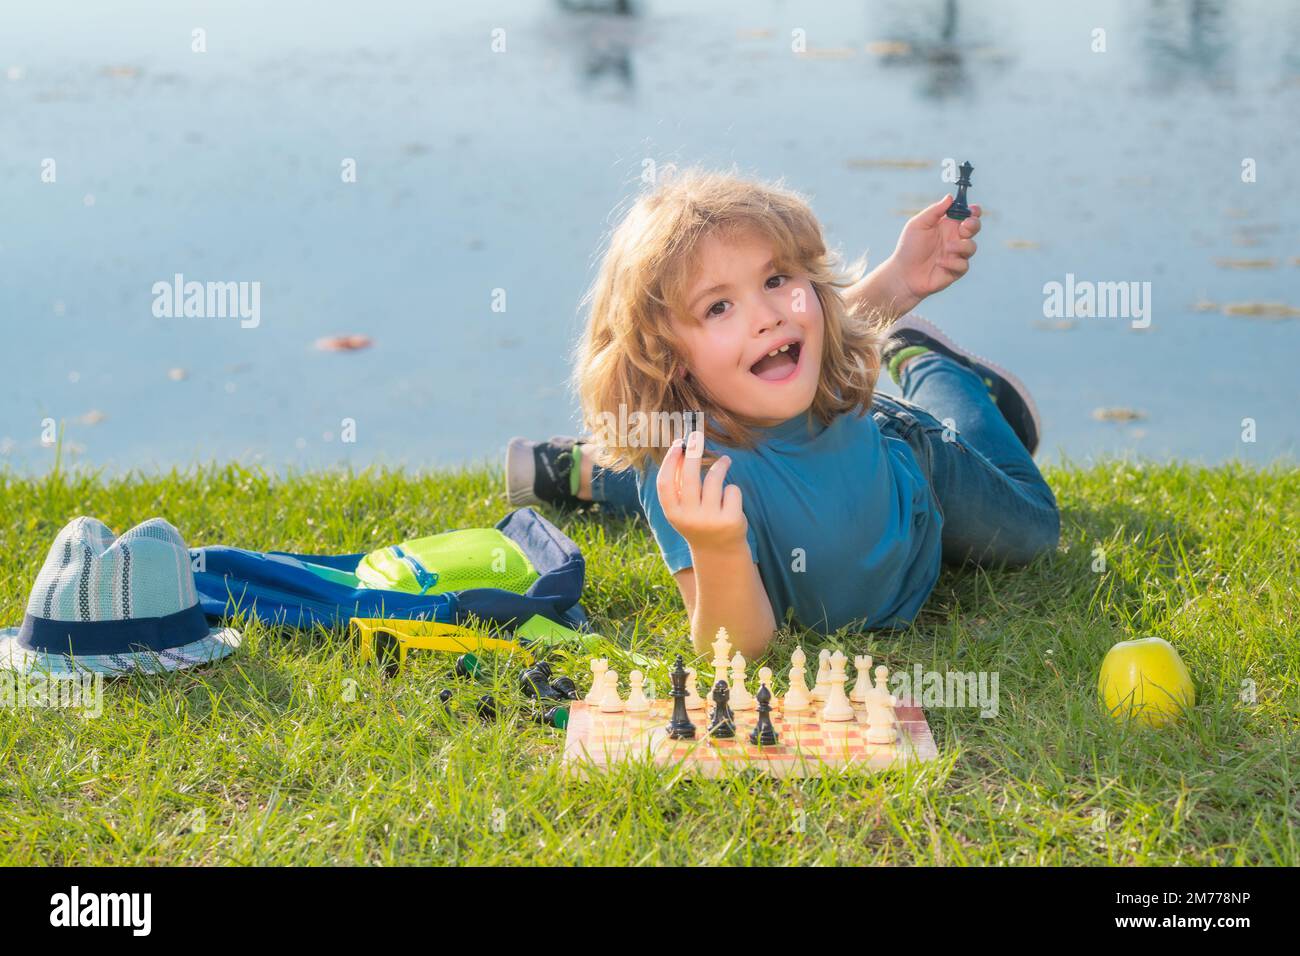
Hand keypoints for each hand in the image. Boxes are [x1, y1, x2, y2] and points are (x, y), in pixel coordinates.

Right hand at [655, 433, 746, 550]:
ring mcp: (711, 520)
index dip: (670, 461)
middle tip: (698, 436)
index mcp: (673, 514)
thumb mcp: (684, 508)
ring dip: (721, 465)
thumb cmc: (698, 520)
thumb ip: (680, 484)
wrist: (719, 552)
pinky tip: (730, 498)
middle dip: (694, 451)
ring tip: (725, 461)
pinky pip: (732, 490)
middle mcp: (690, 518)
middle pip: (690, 476)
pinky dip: (732, 489)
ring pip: (715, 479)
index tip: (678, 444)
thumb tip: (682, 449)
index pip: (665, 483)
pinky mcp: (731, 520)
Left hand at [884, 194, 981, 308]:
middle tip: (965, 226)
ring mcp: (956, 255)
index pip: (966, 214)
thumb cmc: (909, 247)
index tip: (972, 209)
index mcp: (947, 225)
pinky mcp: (955, 270)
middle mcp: (954, 239)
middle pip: (974, 227)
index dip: (973, 210)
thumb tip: (950, 197)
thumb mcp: (918, 224)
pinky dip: (953, 263)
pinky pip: (963, 265)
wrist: (903, 274)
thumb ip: (934, 211)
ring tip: (946, 248)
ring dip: (962, 246)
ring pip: (972, 247)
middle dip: (974, 224)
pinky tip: (939, 263)